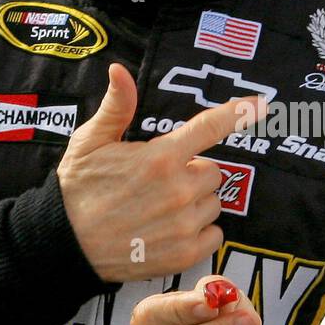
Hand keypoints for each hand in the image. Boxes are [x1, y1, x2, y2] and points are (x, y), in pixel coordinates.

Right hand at [57, 63, 263, 282]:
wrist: (64, 245)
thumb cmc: (77, 190)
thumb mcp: (90, 141)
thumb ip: (117, 107)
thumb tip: (120, 70)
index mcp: (160, 157)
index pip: (210, 127)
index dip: (238, 113)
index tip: (260, 105)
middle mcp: (178, 190)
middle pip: (213, 171)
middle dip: (193, 172)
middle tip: (160, 181)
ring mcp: (184, 224)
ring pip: (214, 203)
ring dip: (196, 202)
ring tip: (160, 208)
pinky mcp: (184, 254)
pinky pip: (215, 234)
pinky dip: (199, 232)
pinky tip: (170, 230)